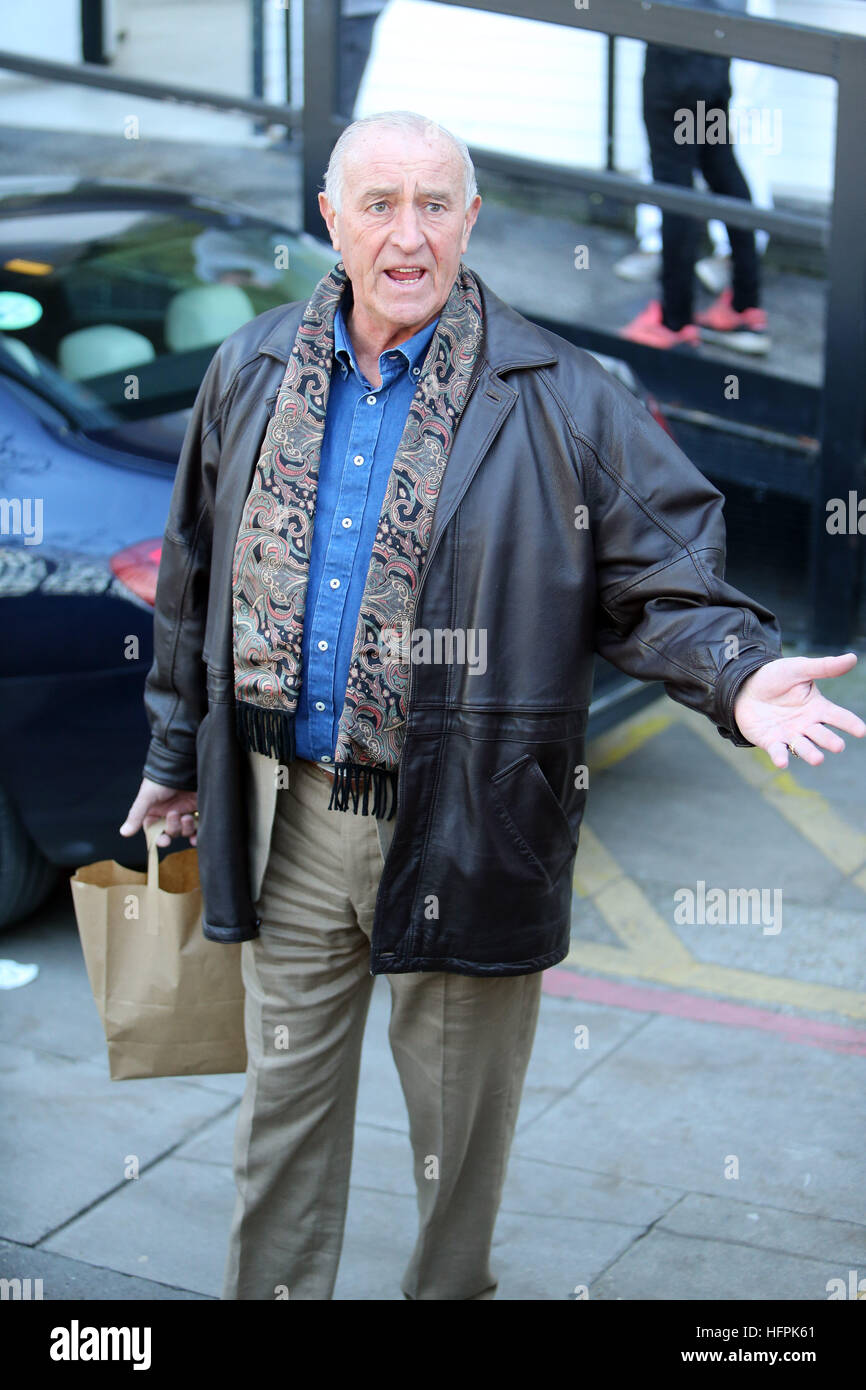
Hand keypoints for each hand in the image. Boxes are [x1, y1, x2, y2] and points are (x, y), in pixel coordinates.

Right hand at [119, 777, 198, 847]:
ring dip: (186, 828)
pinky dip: (198, 834)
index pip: (155, 832)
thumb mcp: (147, 796)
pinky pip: (198, 827)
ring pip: (185, 831)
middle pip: (172, 833)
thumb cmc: (162, 779)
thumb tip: (124, 833)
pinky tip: (197, 837)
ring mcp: (184, 811)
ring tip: (186, 816)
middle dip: (173, 828)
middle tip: (175, 814)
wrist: (182, 764)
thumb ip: (136, 815)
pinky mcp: (197, 809)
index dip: (160, 840)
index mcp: (155, 813)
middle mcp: (169, 814)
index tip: (164, 841)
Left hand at [733, 652, 865, 768]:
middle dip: (830, 741)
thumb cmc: (775, 677)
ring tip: (818, 759)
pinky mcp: (771, 742)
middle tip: (838, 746)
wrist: (743, 686)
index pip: (838, 717)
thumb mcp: (799, 669)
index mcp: (817, 708)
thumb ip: (824, 667)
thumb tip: (853, 658)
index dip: (850, 724)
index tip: (861, 731)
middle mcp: (806, 725)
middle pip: (822, 735)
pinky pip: (778, 751)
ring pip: (803, 747)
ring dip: (810, 754)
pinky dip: (780, 757)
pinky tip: (782, 763)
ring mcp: (789, 735)